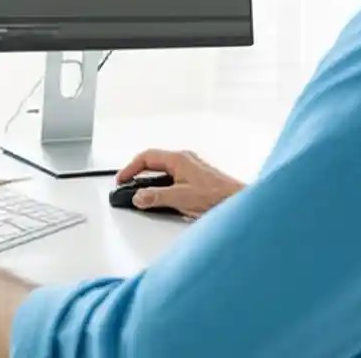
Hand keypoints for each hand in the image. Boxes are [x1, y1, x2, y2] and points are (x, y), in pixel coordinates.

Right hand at [116, 149, 244, 217]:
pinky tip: (163, 197)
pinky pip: (173, 177)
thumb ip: (156, 197)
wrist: (238, 202)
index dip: (131, 168)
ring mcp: (192, 168)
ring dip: (151, 180)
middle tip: (127, 184)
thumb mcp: (180, 197)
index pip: (147, 157)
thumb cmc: (217, 196)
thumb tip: (139, 197)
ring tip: (142, 193)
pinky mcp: (197, 179)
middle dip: (138, 173)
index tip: (122, 179)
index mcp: (179, 159)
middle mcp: (185, 160)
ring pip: (164, 170)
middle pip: (154, 162)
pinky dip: (162, 185)